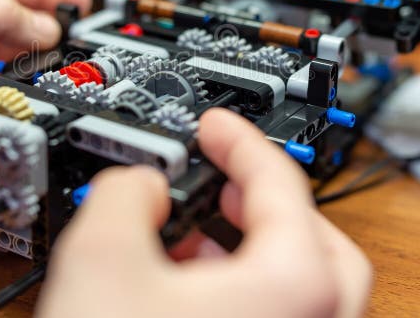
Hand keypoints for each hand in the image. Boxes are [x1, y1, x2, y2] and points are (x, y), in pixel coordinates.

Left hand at [0, 0, 89, 230]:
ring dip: (47, 74)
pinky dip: (33, 111)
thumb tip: (45, 29)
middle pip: (24, 32)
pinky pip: (14, 113)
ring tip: (69, 76)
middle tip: (85, 43)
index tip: (83, 2)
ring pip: (24, 74)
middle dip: (58, 33)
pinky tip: (43, 111)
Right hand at [38, 108, 371, 317]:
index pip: (281, 184)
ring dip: (255, 246)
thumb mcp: (101, 256)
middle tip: (223, 176)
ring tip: (198, 231)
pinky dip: (247, 294)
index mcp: (294, 286)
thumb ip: (128, 191)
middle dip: (267, 198)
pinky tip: (190, 292)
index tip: (216, 125)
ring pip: (302, 289)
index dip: (240, 141)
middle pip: (318, 240)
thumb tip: (142, 183)